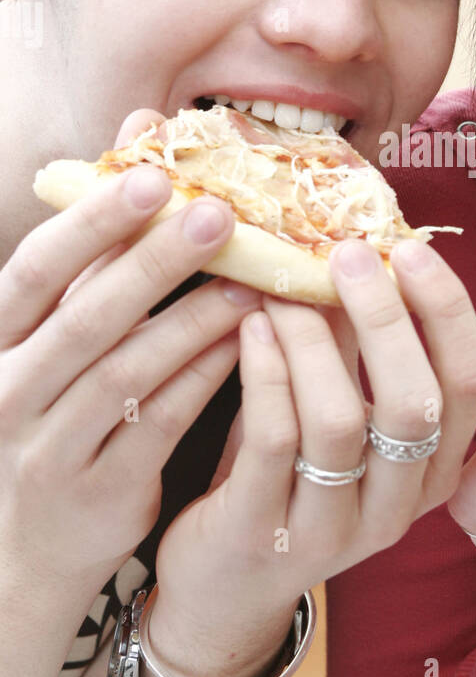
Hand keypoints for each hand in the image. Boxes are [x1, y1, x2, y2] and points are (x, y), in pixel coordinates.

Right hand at [0, 110, 260, 599]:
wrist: (32, 545)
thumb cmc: (57, 407)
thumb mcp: (57, 330)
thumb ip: (98, 243)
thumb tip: (142, 130)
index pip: (34, 270)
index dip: (91, 222)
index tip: (151, 173)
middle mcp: (9, 391)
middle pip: (85, 317)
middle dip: (153, 261)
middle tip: (218, 213)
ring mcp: (51, 447)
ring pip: (128, 372)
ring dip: (194, 320)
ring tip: (251, 278)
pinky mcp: (100, 490)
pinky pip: (161, 424)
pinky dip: (205, 377)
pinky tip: (246, 340)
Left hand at [144, 236, 475, 676]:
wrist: (225, 589)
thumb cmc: (288, 480)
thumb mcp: (338, 417)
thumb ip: (357, 351)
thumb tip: (360, 249)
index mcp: (434, 470)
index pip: (471, 383)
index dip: (448, 312)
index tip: (409, 251)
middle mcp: (398, 506)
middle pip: (417, 403)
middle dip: (385, 317)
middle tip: (346, 255)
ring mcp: (335, 529)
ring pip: (341, 421)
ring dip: (313, 339)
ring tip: (282, 289)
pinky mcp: (266, 536)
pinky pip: (276, 440)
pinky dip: (267, 372)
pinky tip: (253, 328)